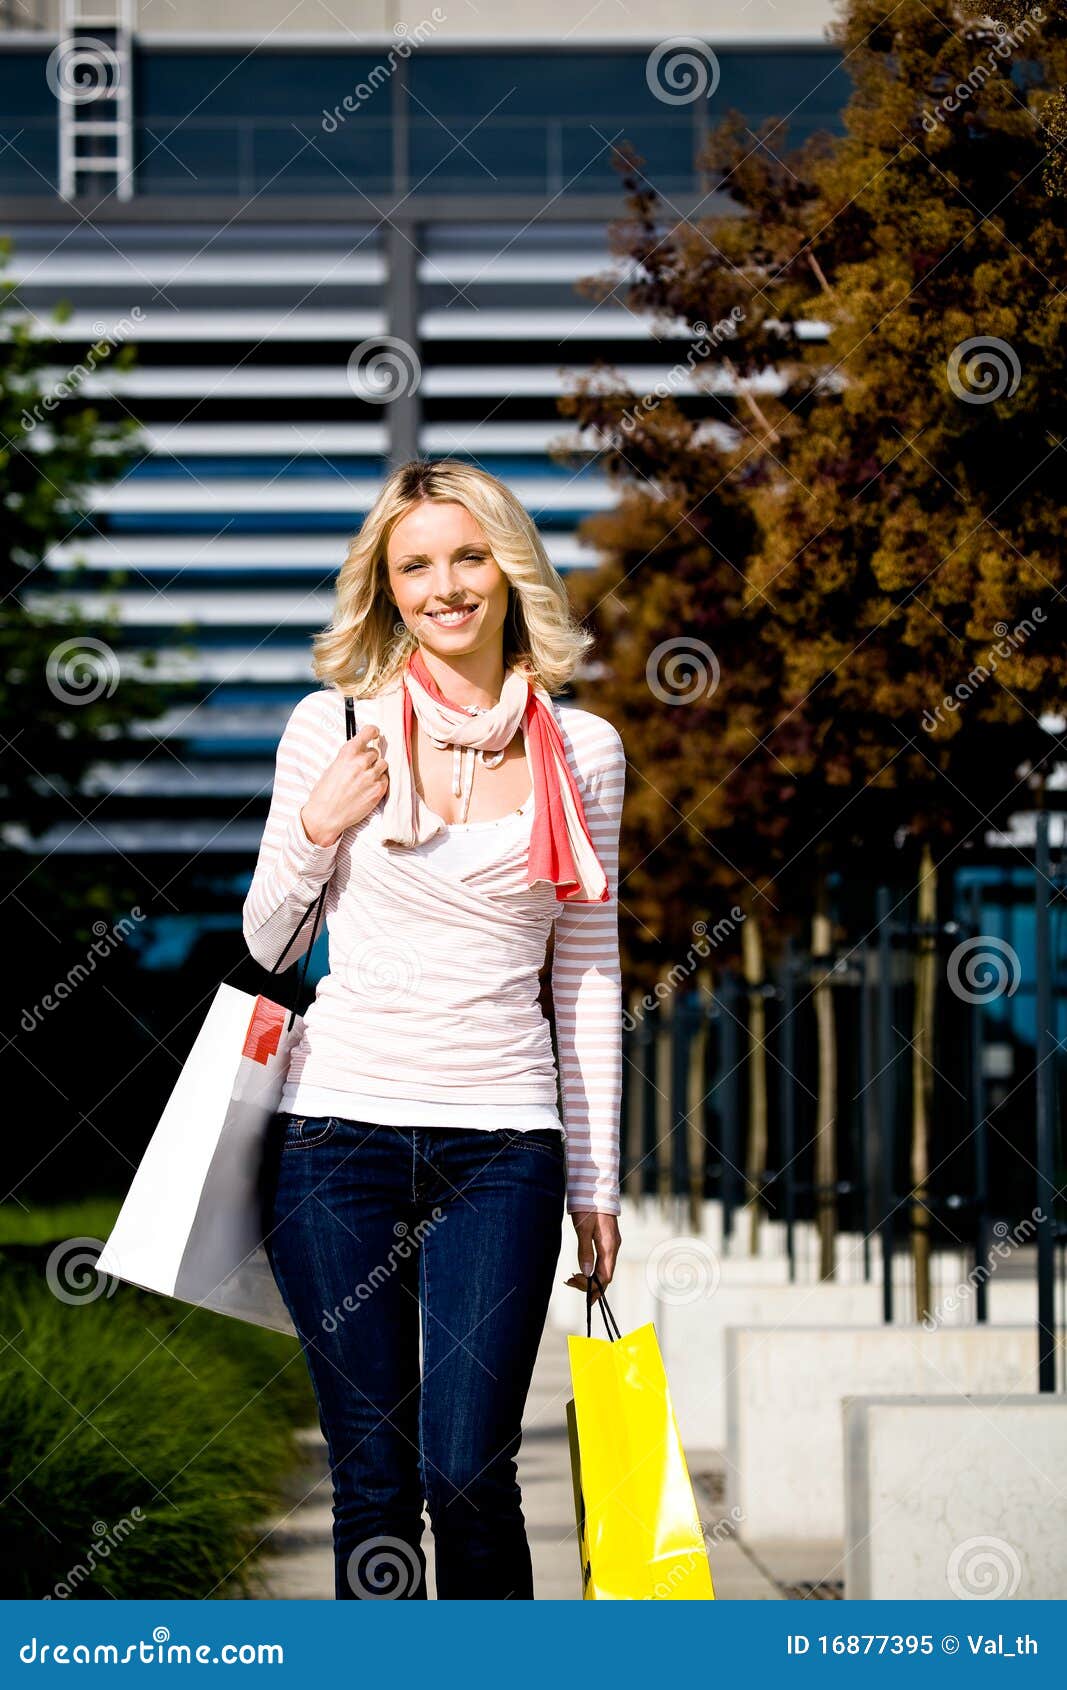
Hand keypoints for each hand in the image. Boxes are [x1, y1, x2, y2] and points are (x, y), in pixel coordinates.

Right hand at [300, 723, 388, 846]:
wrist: (326, 816)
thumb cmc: (325, 793)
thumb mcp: (332, 767)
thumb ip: (348, 758)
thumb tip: (360, 752)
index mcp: (347, 753)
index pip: (368, 732)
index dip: (373, 732)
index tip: (375, 734)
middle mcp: (361, 762)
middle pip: (375, 752)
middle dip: (370, 759)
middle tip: (361, 769)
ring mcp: (371, 776)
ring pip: (383, 765)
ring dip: (376, 770)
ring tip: (365, 780)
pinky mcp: (378, 790)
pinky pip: (385, 779)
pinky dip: (379, 782)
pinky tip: (367, 789)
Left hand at [565, 1210, 620, 1303]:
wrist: (596, 1187)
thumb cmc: (589, 1206)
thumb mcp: (583, 1229)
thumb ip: (585, 1251)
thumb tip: (587, 1273)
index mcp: (609, 1246)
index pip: (605, 1276)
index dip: (592, 1286)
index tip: (575, 1284)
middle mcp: (613, 1247)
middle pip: (605, 1275)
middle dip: (590, 1285)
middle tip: (570, 1283)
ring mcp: (611, 1243)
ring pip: (604, 1269)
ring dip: (590, 1278)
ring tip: (571, 1279)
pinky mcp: (607, 1239)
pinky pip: (603, 1261)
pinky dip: (593, 1269)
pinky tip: (582, 1269)